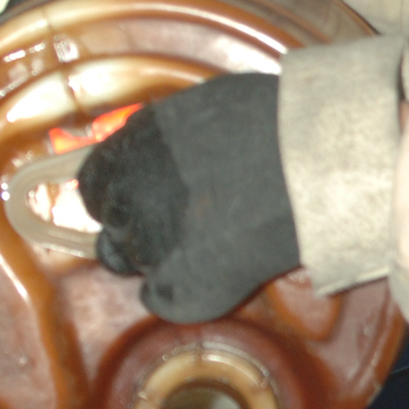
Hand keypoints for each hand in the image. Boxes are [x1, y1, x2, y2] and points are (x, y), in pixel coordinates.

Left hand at [78, 74, 300, 322]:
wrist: (316, 164)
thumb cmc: (275, 125)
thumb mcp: (204, 108)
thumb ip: (166, 136)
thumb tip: (155, 150)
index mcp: (131, 148)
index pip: (92, 185)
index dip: (117, 195)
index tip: (141, 198)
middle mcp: (130, 197)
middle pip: (114, 228)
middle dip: (140, 227)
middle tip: (186, 222)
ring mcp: (154, 245)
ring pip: (138, 264)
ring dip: (164, 258)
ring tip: (211, 244)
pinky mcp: (184, 286)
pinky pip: (161, 300)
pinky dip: (181, 294)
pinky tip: (214, 273)